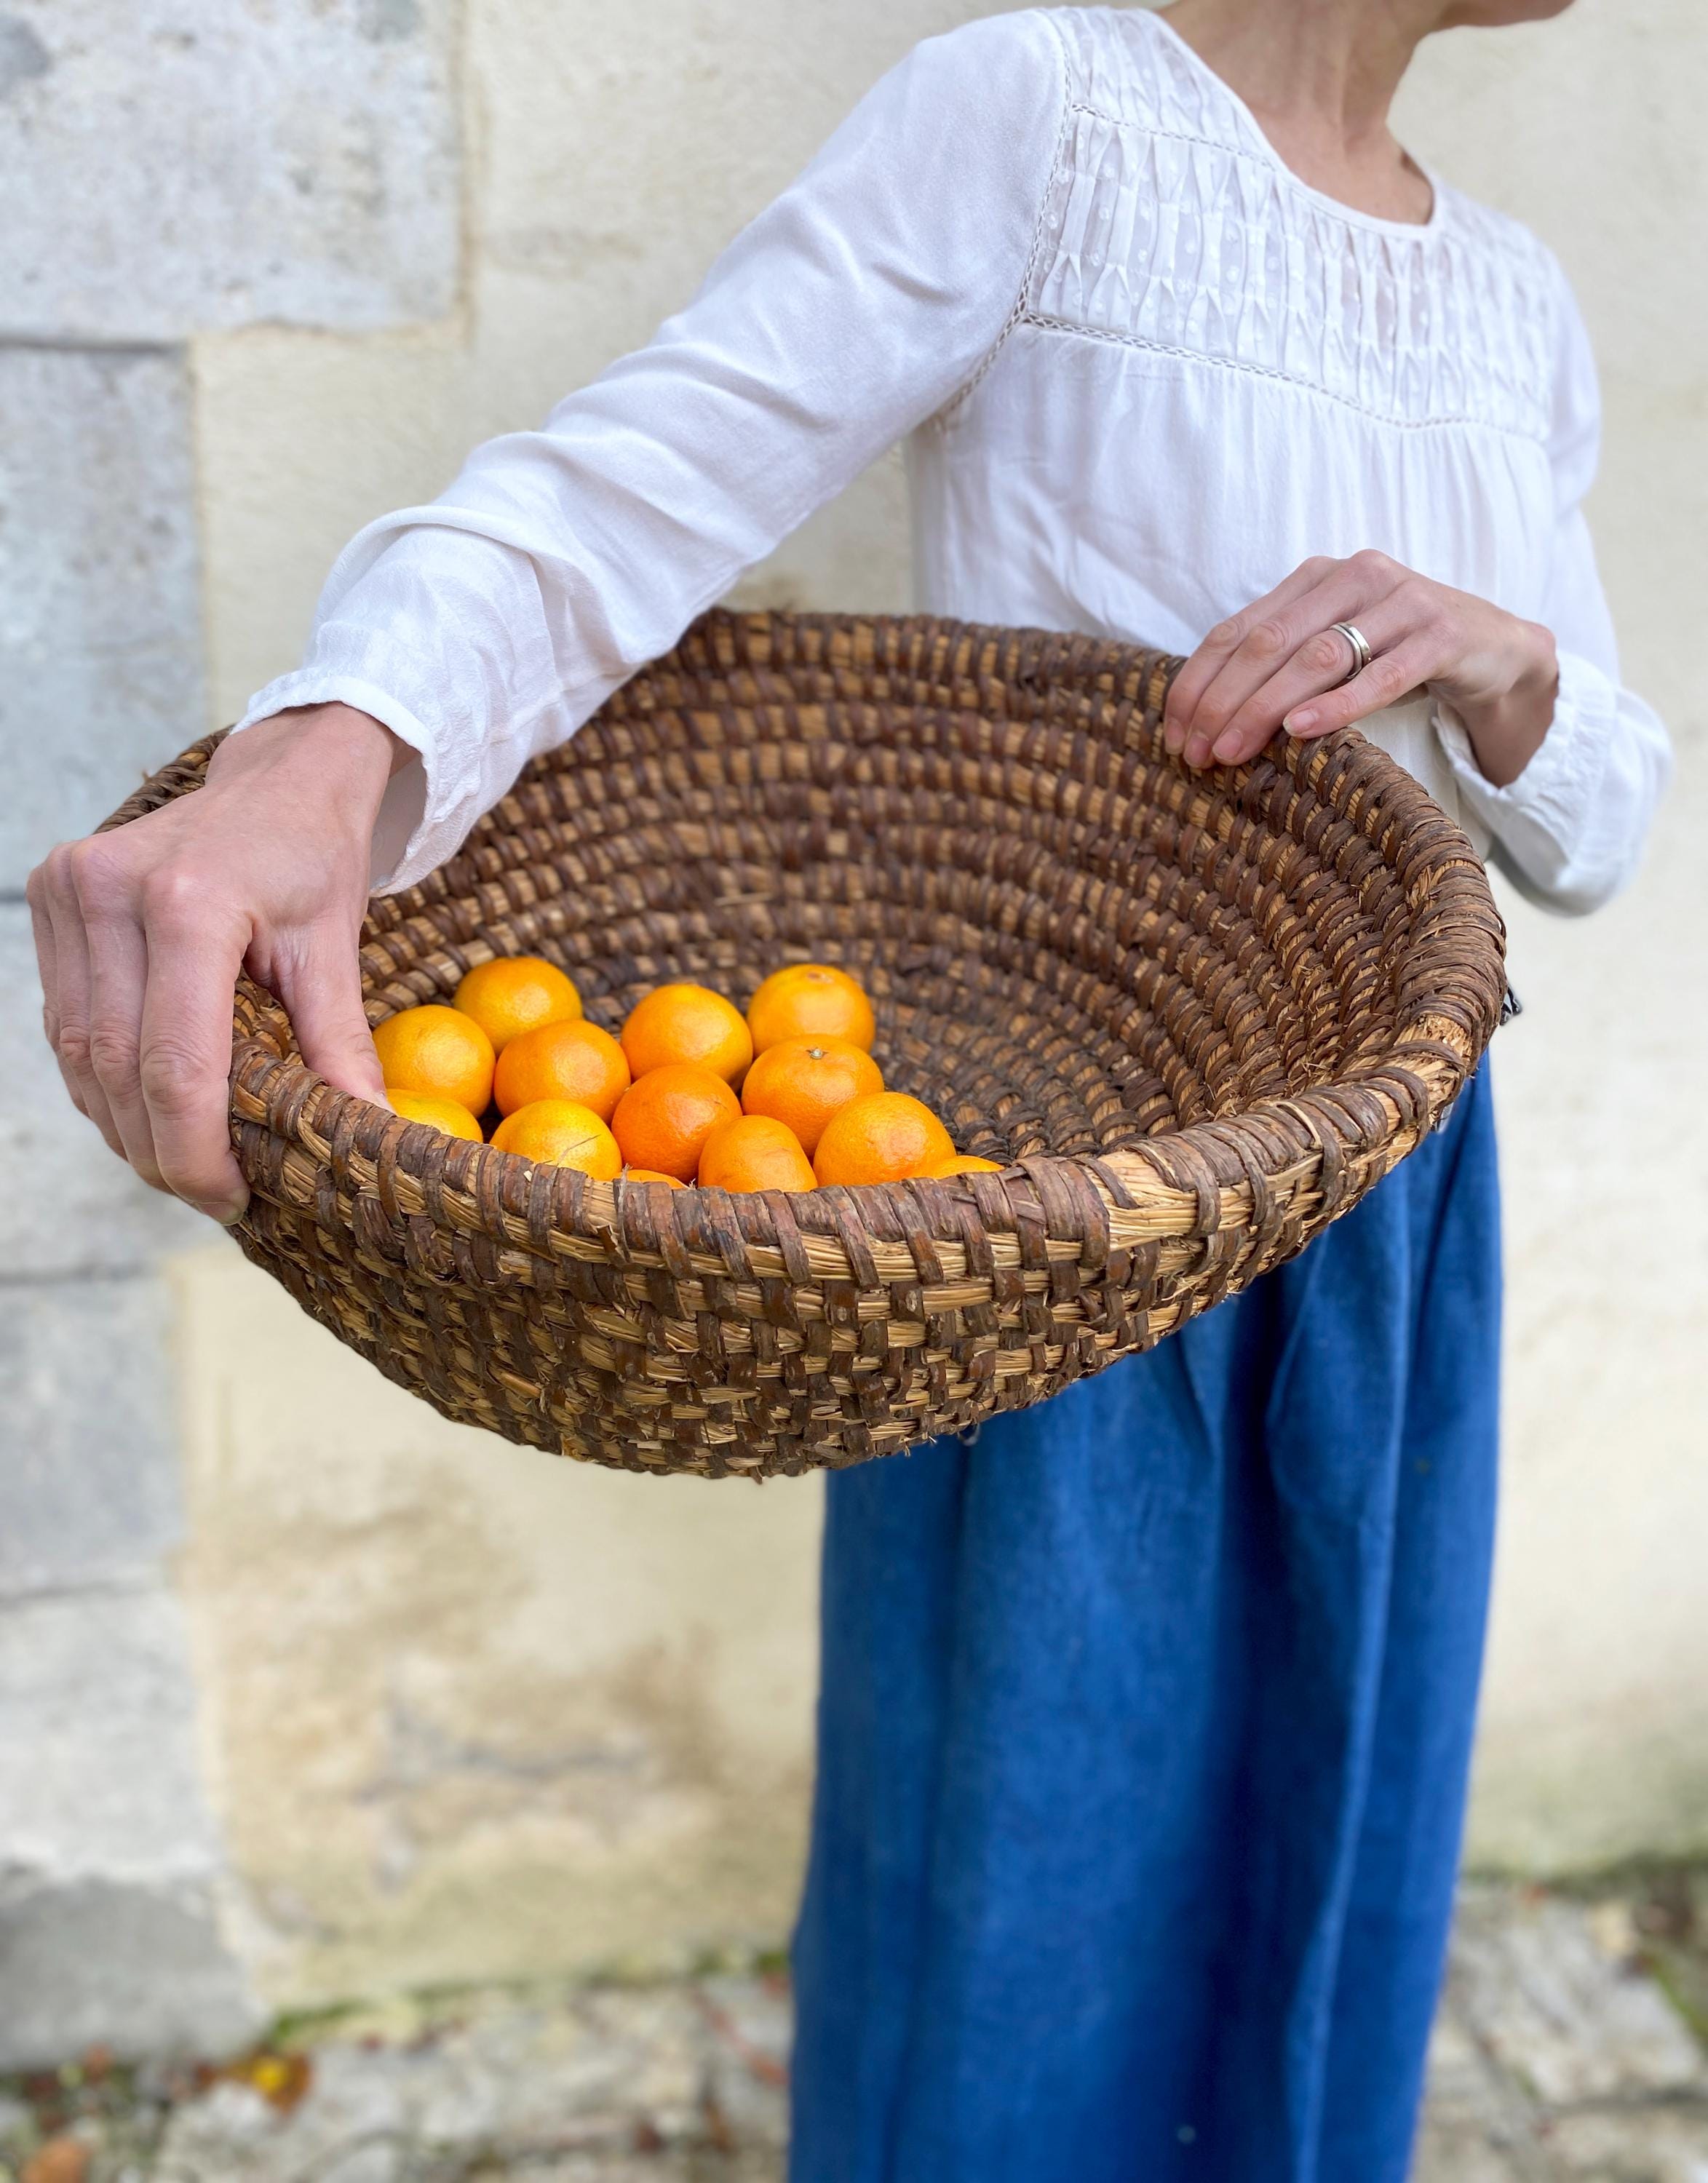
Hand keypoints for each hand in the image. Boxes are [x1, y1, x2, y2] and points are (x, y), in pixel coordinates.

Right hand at [26, 704, 408, 1224]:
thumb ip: (340, 1048)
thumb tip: (370, 1138)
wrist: (277, 779)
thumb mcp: (335, 951)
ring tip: (178, 1159)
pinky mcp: (50, 893)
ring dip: (121, 1121)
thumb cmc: (312, 860)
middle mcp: (112, 891)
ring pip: (76, 1051)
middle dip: (157, 1149)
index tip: (230, 1199)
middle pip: (115, 1068)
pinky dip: (99, 1075)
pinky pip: (64, 1016)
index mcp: (190, 904)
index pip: (176, 1065)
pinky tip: (142, 1106)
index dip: (194, 1151)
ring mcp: (69, 888)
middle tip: (209, 1194)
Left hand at [1162, 550, 1558, 784]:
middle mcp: (1355, 575)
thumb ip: (1279, 668)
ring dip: (1267, 707)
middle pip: (1269, 643)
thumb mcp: (1334, 655)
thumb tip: (1203, 720)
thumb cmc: (1399, 656)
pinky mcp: (1444, 634)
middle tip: (1195, 754)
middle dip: (1223, 701)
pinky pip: (1384, 674)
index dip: (1199, 682)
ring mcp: (1403, 601)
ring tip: (1232, 750)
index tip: (1173, 733)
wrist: (1496, 650)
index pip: (1239, 630)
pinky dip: (1339, 704)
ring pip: (1319, 656)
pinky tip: (1302, 730)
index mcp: (1316, 577)